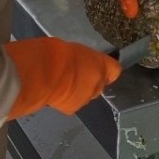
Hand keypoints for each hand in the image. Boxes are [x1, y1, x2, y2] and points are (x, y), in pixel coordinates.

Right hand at [4, 37, 120, 117]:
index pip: (115, 70)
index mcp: (102, 66)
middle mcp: (98, 84)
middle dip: (90, 81)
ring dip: (78, 91)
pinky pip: (71, 103)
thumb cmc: (57, 53)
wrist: (43, 72)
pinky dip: (65, 100)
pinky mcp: (72, 108)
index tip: (98, 67)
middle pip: (99, 84)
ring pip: (86, 96)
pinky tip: (54, 93)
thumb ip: (83, 59)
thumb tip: (80, 63)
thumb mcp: (75, 49)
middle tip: (74, 74)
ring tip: (61, 84)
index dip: (106, 69)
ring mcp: (86, 98)